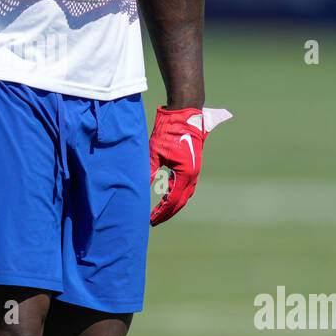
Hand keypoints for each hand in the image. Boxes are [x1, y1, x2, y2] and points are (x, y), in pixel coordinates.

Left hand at [149, 105, 231, 225]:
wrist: (185, 113)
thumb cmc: (169, 130)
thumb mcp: (155, 151)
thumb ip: (149, 170)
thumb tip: (141, 187)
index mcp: (185, 174)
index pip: (172, 200)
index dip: (161, 212)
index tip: (150, 220)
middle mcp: (193, 175)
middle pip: (181, 201)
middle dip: (168, 212)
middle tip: (153, 221)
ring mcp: (194, 170)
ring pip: (185, 195)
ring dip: (173, 204)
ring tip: (160, 212)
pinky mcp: (192, 165)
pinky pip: (185, 186)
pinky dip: (176, 194)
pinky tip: (166, 196)